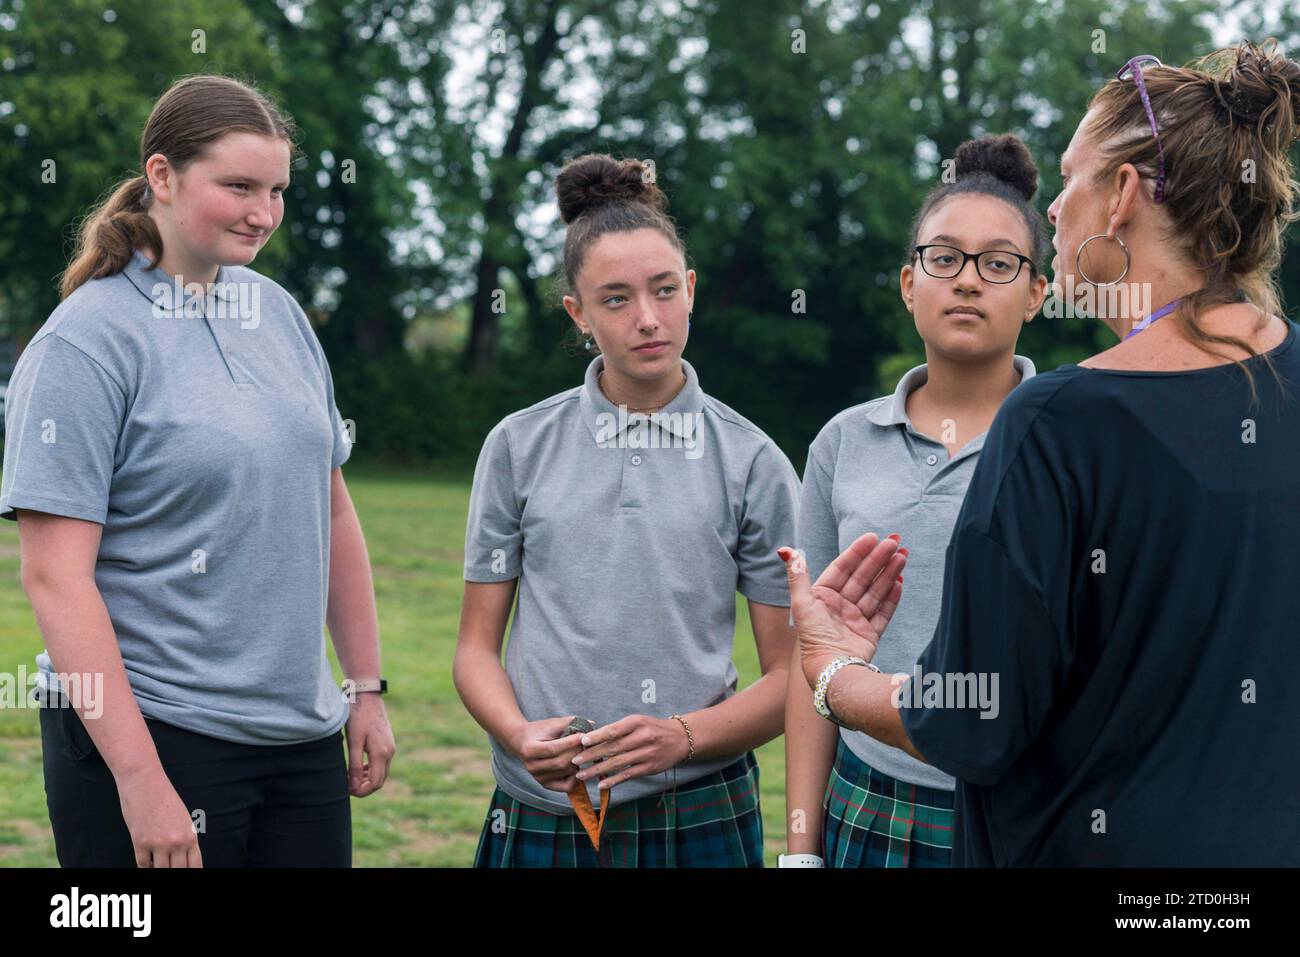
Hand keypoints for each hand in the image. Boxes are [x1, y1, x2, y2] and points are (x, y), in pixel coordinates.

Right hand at [116, 766, 202, 867]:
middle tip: (168, 868)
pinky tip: (146, 860)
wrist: (145, 782)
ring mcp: (159, 844)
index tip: (187, 875)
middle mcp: (177, 842)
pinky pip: (142, 865)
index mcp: (191, 836)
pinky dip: (144, 865)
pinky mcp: (140, 842)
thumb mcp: (182, 819)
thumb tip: (184, 860)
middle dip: (174, 872)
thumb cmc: (164, 799)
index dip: (192, 875)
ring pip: (160, 871)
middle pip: (178, 872)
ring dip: (158, 869)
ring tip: (156, 864)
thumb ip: (184, 840)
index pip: (195, 867)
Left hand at [345, 692, 395, 796]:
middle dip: (364, 787)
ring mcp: (390, 747)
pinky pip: (381, 763)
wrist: (367, 695)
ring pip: (381, 772)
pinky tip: (358, 767)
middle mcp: (390, 752)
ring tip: (350, 778)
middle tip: (346, 786)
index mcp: (382, 753)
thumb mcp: (353, 741)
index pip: (375, 783)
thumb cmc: (358, 716)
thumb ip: (354, 765)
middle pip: (380, 780)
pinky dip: (371, 770)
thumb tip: (353, 786)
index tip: (347, 790)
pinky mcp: (387, 742)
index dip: (361, 791)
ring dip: (367, 779)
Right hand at [513, 715, 586, 792]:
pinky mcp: (545, 784)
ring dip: (578, 762)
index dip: (571, 743)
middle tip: (587, 743)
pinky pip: (566, 786)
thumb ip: (569, 723)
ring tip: (583, 751)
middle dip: (577, 752)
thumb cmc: (538, 731)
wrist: (521, 742)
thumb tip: (592, 724)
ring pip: (565, 772)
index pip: (554, 748)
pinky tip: (576, 765)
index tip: (584, 735)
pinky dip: (575, 777)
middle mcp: (532, 767)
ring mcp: (538, 777)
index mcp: (530, 750)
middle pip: (561, 762)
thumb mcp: (551, 724)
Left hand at [571, 714, 691, 789]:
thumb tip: (593, 737)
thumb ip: (619, 728)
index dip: (597, 736)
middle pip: (613, 748)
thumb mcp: (638, 722)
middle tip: (574, 760)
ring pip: (617, 763)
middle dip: (592, 755)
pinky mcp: (649, 768)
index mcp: (637, 723)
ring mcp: (646, 754)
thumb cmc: (653, 728)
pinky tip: (601, 785)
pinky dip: (613, 781)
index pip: (613, 730)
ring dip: (597, 770)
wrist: (681, 739)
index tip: (581, 741)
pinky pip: (628, 775)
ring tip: (582, 775)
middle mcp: (642, 738)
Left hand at [777, 532, 906, 692]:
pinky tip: (900, 580)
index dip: (857, 552)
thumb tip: (786, 550)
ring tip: (903, 555)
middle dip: (879, 559)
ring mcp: (856, 620)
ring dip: (889, 573)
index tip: (872, 537)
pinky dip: (892, 597)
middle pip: (862, 577)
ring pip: (875, 591)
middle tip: (895, 541)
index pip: (842, 568)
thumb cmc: (813, 637)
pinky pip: (883, 612)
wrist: (832, 669)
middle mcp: (839, 607)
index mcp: (823, 597)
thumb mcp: (801, 603)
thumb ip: (797, 575)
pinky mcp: (869, 634)